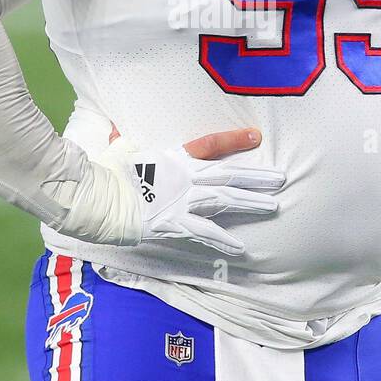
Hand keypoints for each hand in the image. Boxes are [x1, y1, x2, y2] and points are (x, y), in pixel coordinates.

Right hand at [46, 127, 284, 254]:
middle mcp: (185, 177)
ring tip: (274, 206)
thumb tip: (116, 132)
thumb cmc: (106, 172)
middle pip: (229, 175)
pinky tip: (242, 248)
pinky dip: (224, 240)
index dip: (234, 140)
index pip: (210, 144)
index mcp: (174, 157)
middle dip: (257, 177)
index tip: (255, 137)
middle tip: (282, 179)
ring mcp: (183, 200)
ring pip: (226, 200)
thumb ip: (125, 142)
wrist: (98, 197)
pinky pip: (205, 232)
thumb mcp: (118, 149)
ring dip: (251, 203)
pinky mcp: (176, 222)